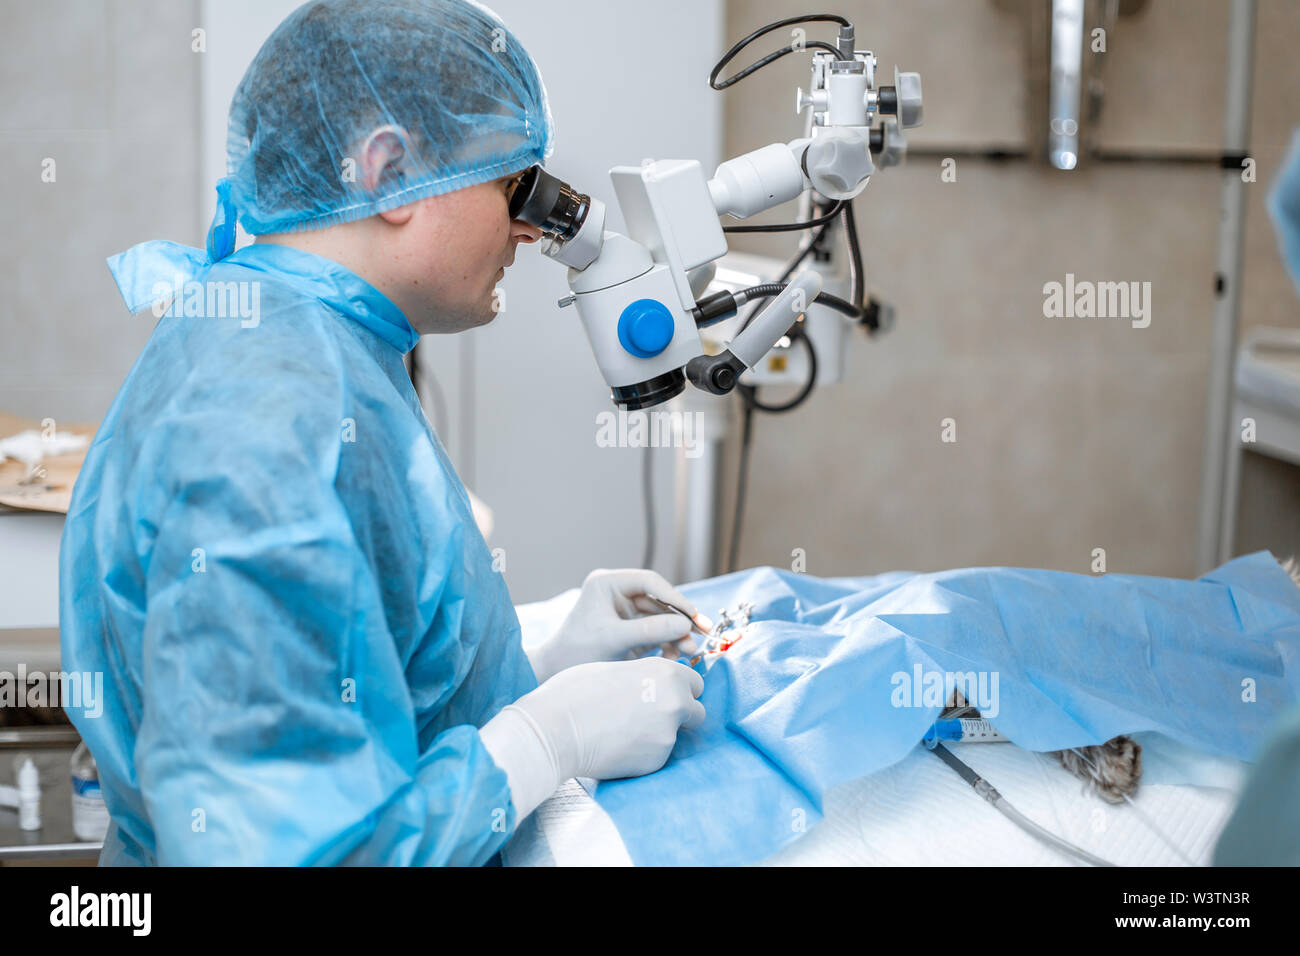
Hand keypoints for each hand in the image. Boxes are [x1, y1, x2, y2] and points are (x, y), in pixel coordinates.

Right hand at [513, 658, 705, 780]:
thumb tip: (651, 684)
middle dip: (679, 715)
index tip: (664, 696)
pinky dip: (643, 754)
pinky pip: (657, 757)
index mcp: (667, 672)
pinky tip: (617, 747)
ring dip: (658, 736)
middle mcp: (676, 700)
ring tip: (623, 732)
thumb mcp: (616, 669)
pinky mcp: (656, 760)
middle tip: (649, 718)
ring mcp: (668, 733)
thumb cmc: (576, 691)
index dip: (680, 690)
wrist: (556, 728)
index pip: (695, 683)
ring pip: (675, 736)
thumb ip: (644, 676)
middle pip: (696, 711)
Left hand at [527, 569, 703, 681]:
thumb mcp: (614, 639)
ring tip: (689, 651)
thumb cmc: (577, 652)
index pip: (650, 582)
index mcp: (607, 583)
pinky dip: (668, 644)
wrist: (556, 675)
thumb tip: (685, 625)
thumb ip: (650, 630)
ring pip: (661, 618)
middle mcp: (618, 594)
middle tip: (704, 632)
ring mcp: (625, 613)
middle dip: (680, 619)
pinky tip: (676, 656)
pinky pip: (657, 633)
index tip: (693, 615)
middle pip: (659, 600)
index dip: (675, 597)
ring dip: (677, 634)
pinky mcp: (630, 631)